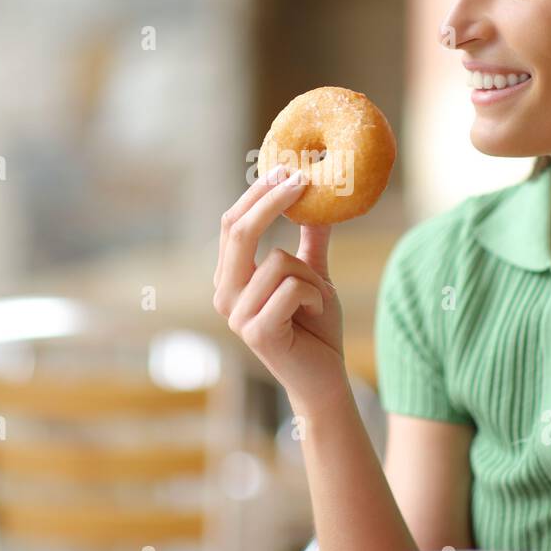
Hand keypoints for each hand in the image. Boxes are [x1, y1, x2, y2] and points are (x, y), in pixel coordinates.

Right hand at [213, 164, 346, 405]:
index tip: (288, 169)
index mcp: (232, 278)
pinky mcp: (257, 332)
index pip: (232, 225)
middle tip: (302, 178)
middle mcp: (225, 294)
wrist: (325, 381)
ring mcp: (237, 315)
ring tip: (317, 303)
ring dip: (312, 277)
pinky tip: (316, 317)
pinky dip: (316, 297)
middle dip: (271, 201)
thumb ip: (311, 242)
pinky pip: (293, 288)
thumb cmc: (317, 331)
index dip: (257, 194)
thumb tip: (318, 201)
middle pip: (239, 231)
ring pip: (279, 261)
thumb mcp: (315, 277)